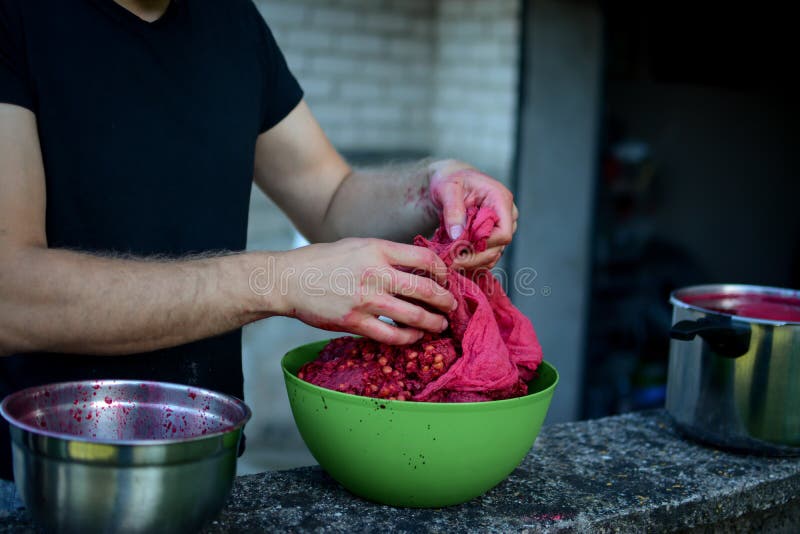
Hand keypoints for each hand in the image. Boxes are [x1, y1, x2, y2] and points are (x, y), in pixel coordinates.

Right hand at [274, 238, 455, 344]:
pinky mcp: (355, 322)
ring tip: (440, 325)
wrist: (289, 280)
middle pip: (426, 289)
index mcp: (378, 250)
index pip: (424, 258)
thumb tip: (416, 267)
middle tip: (452, 305)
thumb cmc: (323, 261)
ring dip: (433, 323)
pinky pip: (391, 335)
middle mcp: (375, 273)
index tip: (446, 278)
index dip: (442, 270)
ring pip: (413, 316)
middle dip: (446, 300)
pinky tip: (414, 337)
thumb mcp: (358, 246)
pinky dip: (408, 338)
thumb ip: (386, 255)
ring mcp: (366, 299)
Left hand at [428, 160, 517, 269]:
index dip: (483, 244)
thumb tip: (458, 236)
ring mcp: (502, 228)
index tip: (459, 249)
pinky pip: (487, 257)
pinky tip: (455, 257)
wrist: (451, 182)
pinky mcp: (494, 237)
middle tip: (449, 260)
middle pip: (498, 247)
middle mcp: (507, 215)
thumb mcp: (447, 189)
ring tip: (449, 258)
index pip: (503, 232)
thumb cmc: (451, 180)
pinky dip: (471, 261)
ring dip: (471, 262)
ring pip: (493, 255)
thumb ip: (453, 210)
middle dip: (473, 257)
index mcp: (501, 199)